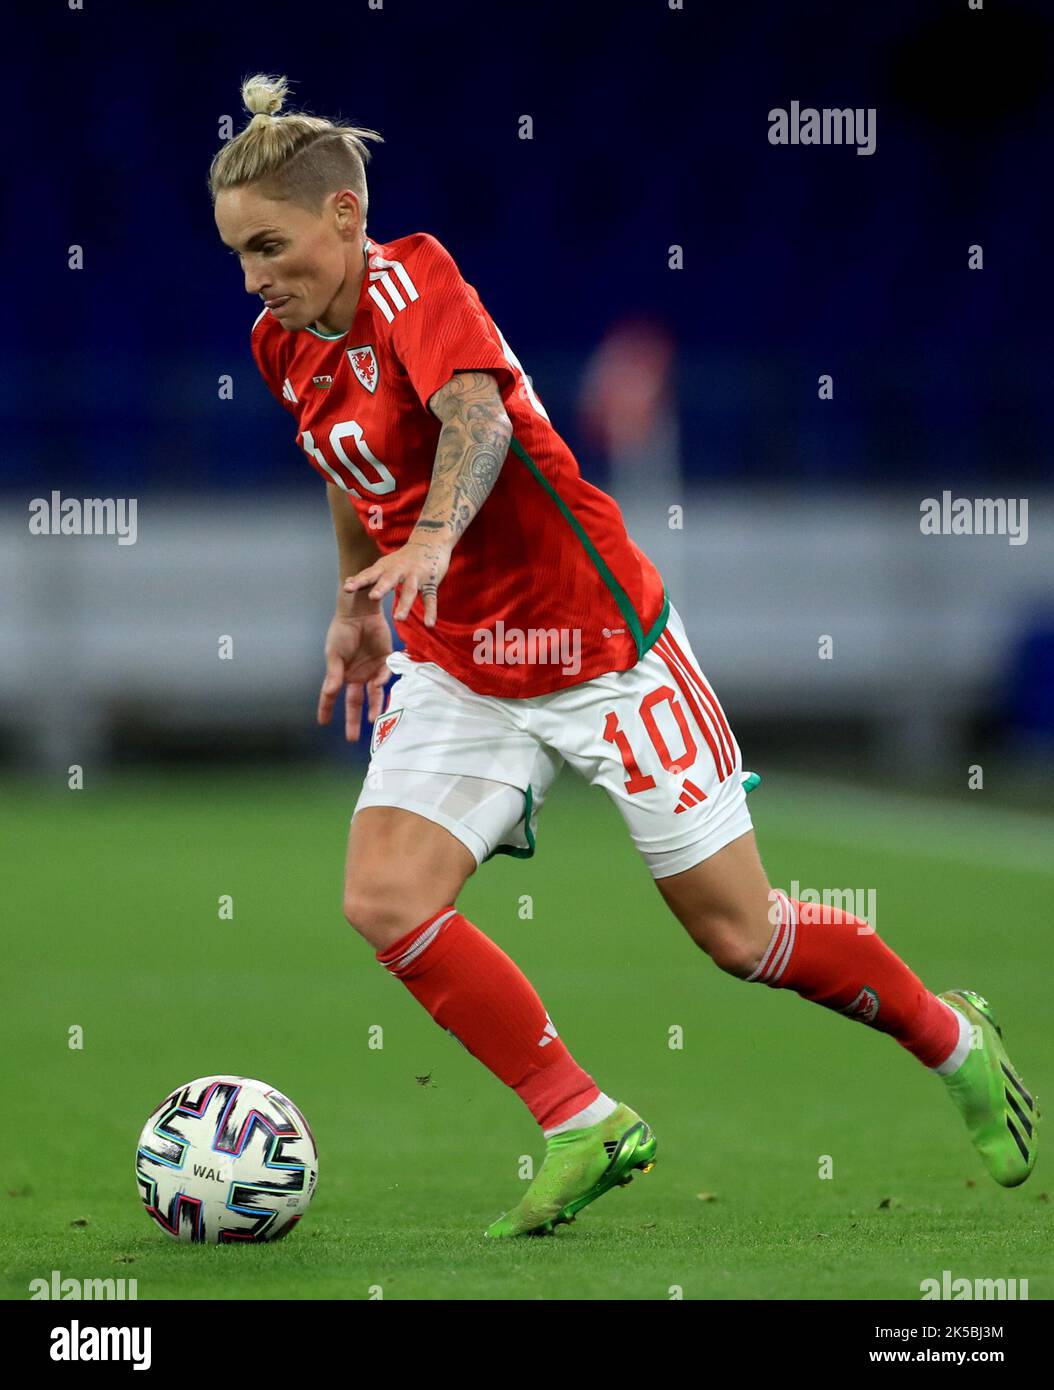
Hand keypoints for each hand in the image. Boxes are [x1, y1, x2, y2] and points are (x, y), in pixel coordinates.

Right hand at [317, 611, 392, 741]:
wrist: (359, 612)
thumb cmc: (342, 631)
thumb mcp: (334, 654)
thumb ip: (334, 674)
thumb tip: (330, 693)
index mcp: (341, 674)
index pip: (332, 696)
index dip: (326, 709)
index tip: (322, 722)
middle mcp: (357, 675)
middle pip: (355, 702)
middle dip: (353, 720)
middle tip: (352, 738)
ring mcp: (372, 669)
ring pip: (374, 695)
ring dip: (374, 708)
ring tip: (374, 721)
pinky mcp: (386, 660)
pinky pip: (386, 676)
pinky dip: (383, 681)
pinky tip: (378, 682)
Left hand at [342, 531, 452, 626]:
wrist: (430, 541)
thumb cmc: (403, 558)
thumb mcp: (384, 565)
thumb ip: (368, 576)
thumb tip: (346, 583)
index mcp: (386, 567)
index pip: (370, 574)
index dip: (358, 581)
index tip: (347, 588)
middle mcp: (399, 570)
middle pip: (389, 579)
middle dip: (381, 588)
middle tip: (372, 597)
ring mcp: (416, 575)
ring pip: (410, 590)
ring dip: (404, 604)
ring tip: (398, 619)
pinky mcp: (431, 581)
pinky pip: (430, 598)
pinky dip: (430, 612)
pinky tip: (429, 625)